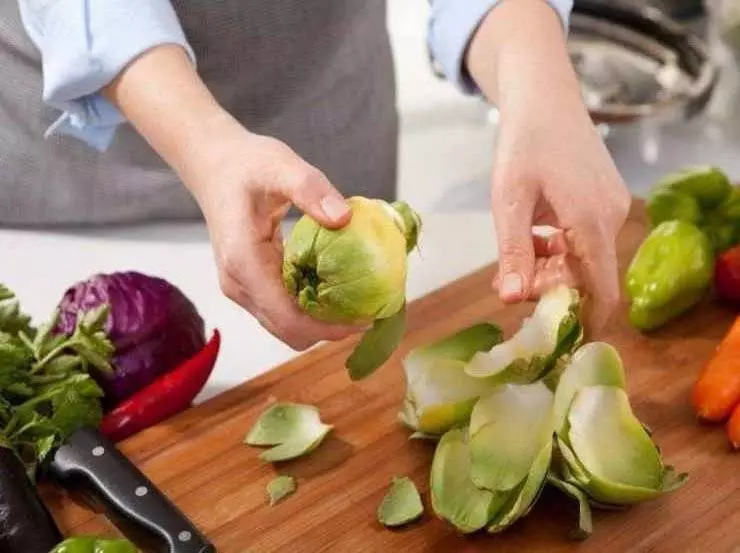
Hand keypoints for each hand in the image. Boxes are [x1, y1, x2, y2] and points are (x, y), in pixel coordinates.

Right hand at [188, 120, 363, 349]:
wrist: (214, 165)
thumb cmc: (246, 164)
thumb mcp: (281, 165)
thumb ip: (310, 189)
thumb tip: (344, 218)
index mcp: (244, 262)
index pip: (288, 318)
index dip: (329, 327)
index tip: (366, 317)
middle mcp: (239, 284)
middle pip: (289, 331)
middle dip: (331, 329)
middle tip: (369, 310)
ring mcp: (241, 288)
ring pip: (286, 326)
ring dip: (321, 322)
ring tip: (357, 302)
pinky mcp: (249, 285)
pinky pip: (283, 310)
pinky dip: (310, 308)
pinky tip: (335, 288)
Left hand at [464, 0, 631, 332]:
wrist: (544, 96)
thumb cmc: (523, 144)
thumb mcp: (509, 201)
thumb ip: (514, 253)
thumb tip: (512, 300)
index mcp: (591, 222)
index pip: (601, 293)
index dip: (582, 322)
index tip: (553, 339)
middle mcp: (611, 219)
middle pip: (588, 277)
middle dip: (550, 290)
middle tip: (508, 287)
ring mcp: (612, 208)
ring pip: (585, 259)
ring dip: (550, 269)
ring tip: (512, 265)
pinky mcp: (605, 201)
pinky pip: (585, 240)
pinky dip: (558, 250)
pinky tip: (531, 240)